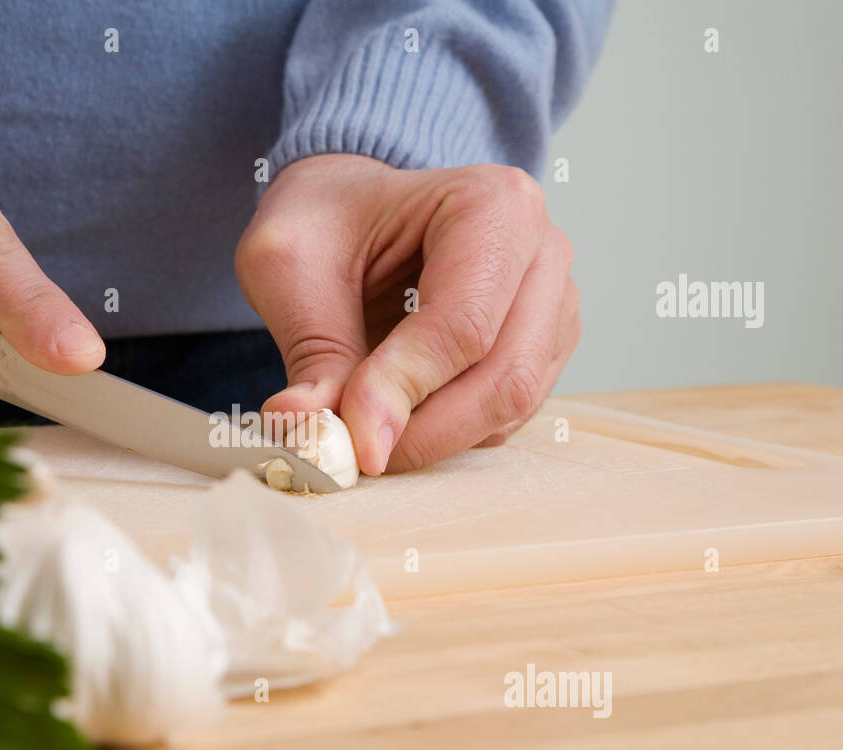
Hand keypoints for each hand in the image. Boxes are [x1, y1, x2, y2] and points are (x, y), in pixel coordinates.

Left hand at [235, 154, 578, 473]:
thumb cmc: (324, 219)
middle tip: (351, 452)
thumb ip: (314, 351)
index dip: (404, 390)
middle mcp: (542, 253)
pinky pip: (503, 419)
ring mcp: (551, 306)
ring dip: (432, 439)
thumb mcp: (291, 266)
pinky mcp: (541, 351)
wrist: (346, 211)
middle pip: (505, 378)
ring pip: (509, 408)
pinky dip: (446, 435)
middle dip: (423, 432)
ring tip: (361, 428)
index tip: (348, 437)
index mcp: (493, 204)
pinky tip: (394, 415)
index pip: (464, 324)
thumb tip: (311, 434)